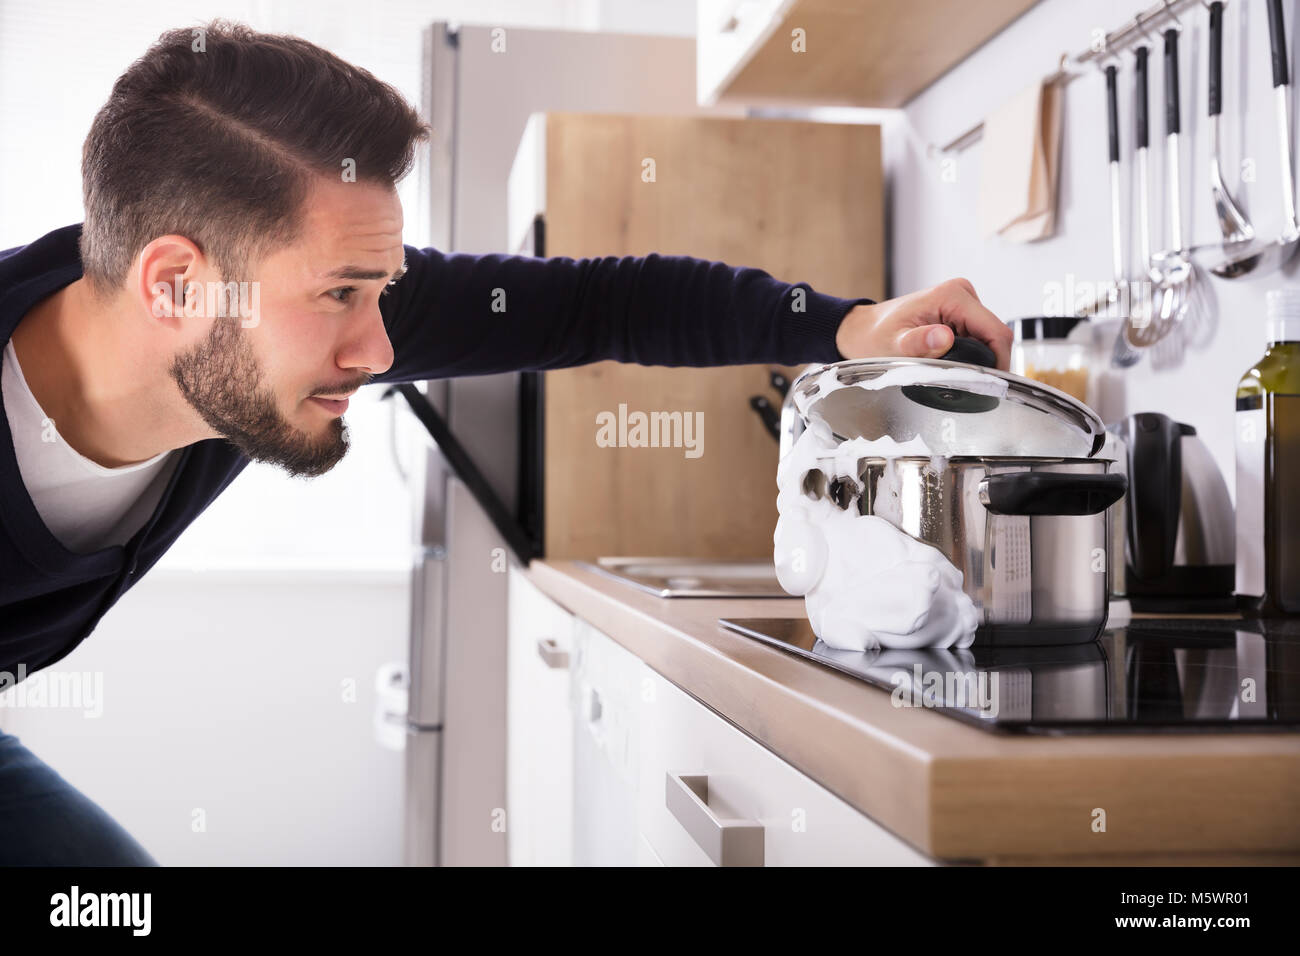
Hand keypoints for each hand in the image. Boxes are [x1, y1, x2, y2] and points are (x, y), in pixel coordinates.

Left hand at [834, 278, 1013, 371]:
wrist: (865, 330)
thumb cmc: (876, 336)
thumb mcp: (894, 345)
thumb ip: (919, 343)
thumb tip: (945, 337)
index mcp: (952, 296)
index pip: (995, 331)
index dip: (1000, 360)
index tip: (993, 384)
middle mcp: (962, 294)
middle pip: (996, 334)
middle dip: (989, 361)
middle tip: (973, 385)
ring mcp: (963, 302)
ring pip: (989, 337)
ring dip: (981, 358)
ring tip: (959, 375)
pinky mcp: (961, 313)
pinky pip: (979, 337)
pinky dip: (973, 354)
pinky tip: (957, 365)